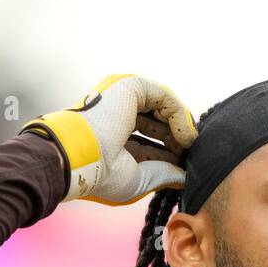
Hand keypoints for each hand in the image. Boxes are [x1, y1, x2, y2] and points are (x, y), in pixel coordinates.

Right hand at [20, 74, 196, 204]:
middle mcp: (118, 112)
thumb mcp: (139, 179)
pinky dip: (180, 116)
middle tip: (189, 155)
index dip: (171, 152)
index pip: (151, 139)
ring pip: (164, 107)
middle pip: (160, 121)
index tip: (183, 166)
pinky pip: (165, 98)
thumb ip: (163, 174)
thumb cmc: (100, 175)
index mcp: (115, 134)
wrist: (78, 161)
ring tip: (189, 146)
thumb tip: (184, 178)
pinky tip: (186, 137)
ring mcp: (123, 98)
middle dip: (178, 139)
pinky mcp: (131, 87)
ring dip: (182, 127)